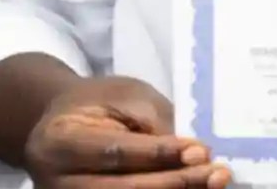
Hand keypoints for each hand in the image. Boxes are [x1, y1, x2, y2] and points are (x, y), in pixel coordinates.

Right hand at [24, 77, 231, 188]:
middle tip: (217, 174)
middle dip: (177, 183)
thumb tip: (193, 155)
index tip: (199, 151)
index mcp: (60, 141)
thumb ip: (153, 123)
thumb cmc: (98, 103)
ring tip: (213, 184)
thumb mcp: (123, 96)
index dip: (159, 154)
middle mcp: (59, 182)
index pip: (115, 152)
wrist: (61, 124)